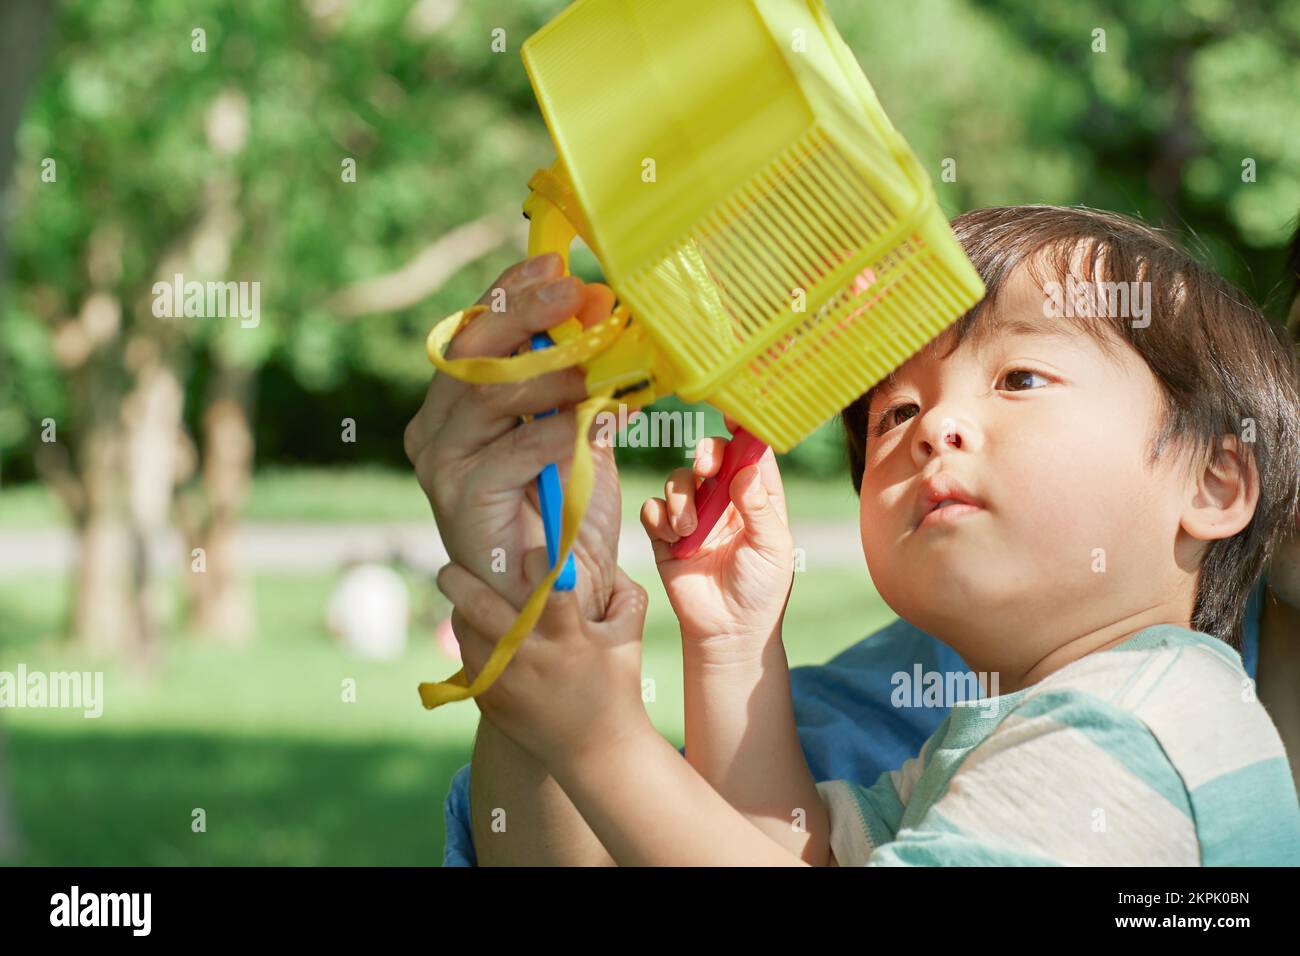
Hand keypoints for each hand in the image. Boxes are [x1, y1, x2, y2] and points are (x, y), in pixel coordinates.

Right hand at [405, 253, 621, 621]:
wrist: (554, 597)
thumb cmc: (564, 513)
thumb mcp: (575, 433)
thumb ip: (576, 384)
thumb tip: (601, 318)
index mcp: (453, 406)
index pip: (473, 332)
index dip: (511, 291)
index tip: (555, 261)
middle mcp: (434, 430)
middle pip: (472, 352)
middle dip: (526, 314)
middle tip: (577, 291)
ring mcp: (441, 464)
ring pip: (489, 395)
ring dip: (551, 371)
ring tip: (599, 358)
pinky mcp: (461, 498)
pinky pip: (515, 450)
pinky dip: (562, 431)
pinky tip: (596, 421)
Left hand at [436, 547, 652, 769]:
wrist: (597, 750)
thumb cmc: (617, 684)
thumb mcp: (629, 635)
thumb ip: (622, 590)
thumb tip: (597, 552)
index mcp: (570, 640)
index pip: (548, 589)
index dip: (538, 561)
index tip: (532, 552)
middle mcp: (533, 661)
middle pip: (482, 608)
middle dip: (460, 580)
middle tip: (450, 566)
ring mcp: (506, 684)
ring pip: (465, 632)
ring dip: (462, 609)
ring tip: (465, 595)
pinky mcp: (490, 701)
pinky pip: (466, 659)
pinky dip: (469, 639)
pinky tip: (479, 630)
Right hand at [640, 418, 794, 654]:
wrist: (728, 631)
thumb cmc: (761, 590)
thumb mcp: (772, 547)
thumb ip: (759, 507)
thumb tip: (745, 470)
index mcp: (757, 498)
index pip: (751, 455)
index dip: (744, 432)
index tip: (733, 413)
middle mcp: (725, 500)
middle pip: (710, 457)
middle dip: (704, 455)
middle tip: (705, 469)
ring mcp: (694, 516)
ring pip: (678, 480)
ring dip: (680, 498)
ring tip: (688, 529)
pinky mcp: (666, 535)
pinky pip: (652, 509)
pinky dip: (658, 517)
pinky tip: (672, 539)